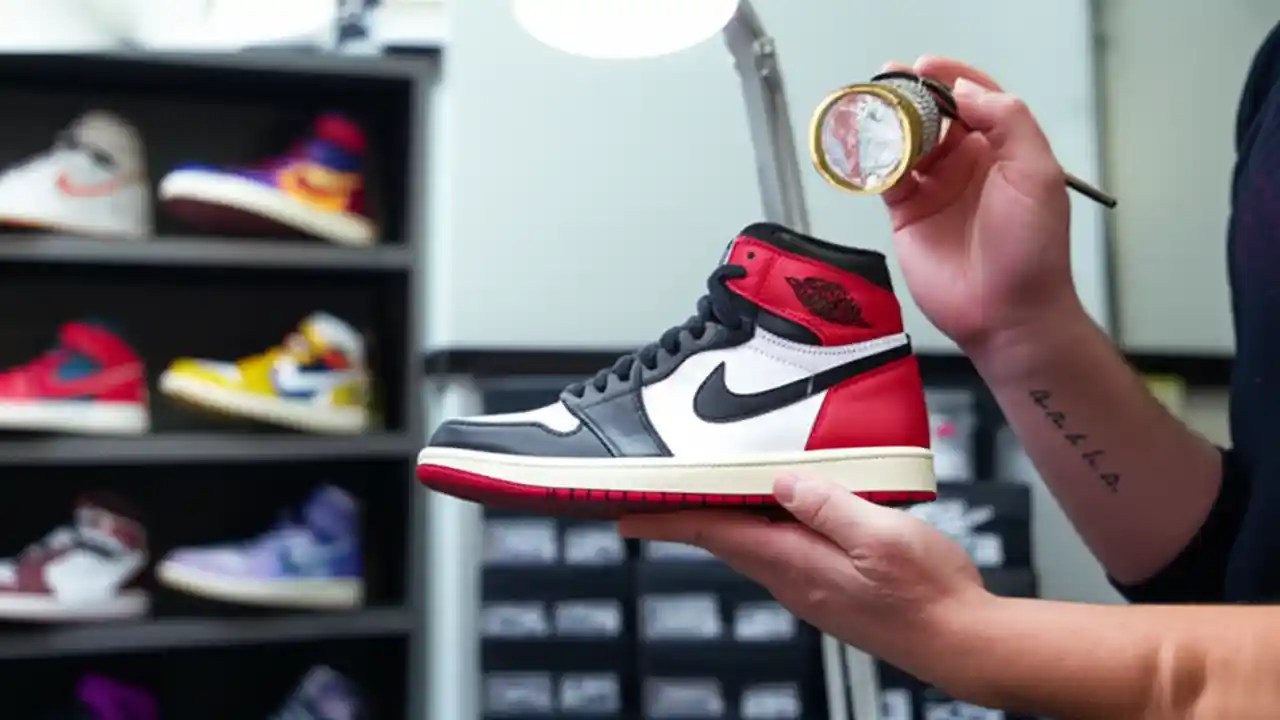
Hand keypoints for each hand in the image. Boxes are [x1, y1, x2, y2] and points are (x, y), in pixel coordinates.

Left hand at [619, 476, 993, 689]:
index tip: (625, 513)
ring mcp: (811, 587)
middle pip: (727, 536)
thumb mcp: (879, 535)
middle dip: (691, 510)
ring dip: (730, 514)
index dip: (665, 520)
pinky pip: (784, 549)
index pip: (713, 534)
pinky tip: (783, 505)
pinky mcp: (831, 589)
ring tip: (716, 484)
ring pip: (755, 542)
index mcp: (794, 562)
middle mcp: (793, 579)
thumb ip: (826, 505)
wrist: (963, 642)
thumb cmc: (928, 595)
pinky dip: (768, 524)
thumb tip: (779, 483)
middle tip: (665, 486)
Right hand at [881, 56, 1082, 353]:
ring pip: (905, 142)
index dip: (950, 77)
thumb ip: (1007, 121)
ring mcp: (935, 188)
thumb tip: (963, 91)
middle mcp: (966, 163)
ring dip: (888, 123)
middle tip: (887, 81)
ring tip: (870, 109)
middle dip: (911, 94)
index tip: (925, 66)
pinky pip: (884, 177)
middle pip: (933, 115)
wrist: (1007, 312)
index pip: (974, 98)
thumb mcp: (1036, 173)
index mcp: (1002, 148)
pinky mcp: (906, 213)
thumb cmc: (1032, 247)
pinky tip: (864, 147)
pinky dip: (872, 160)